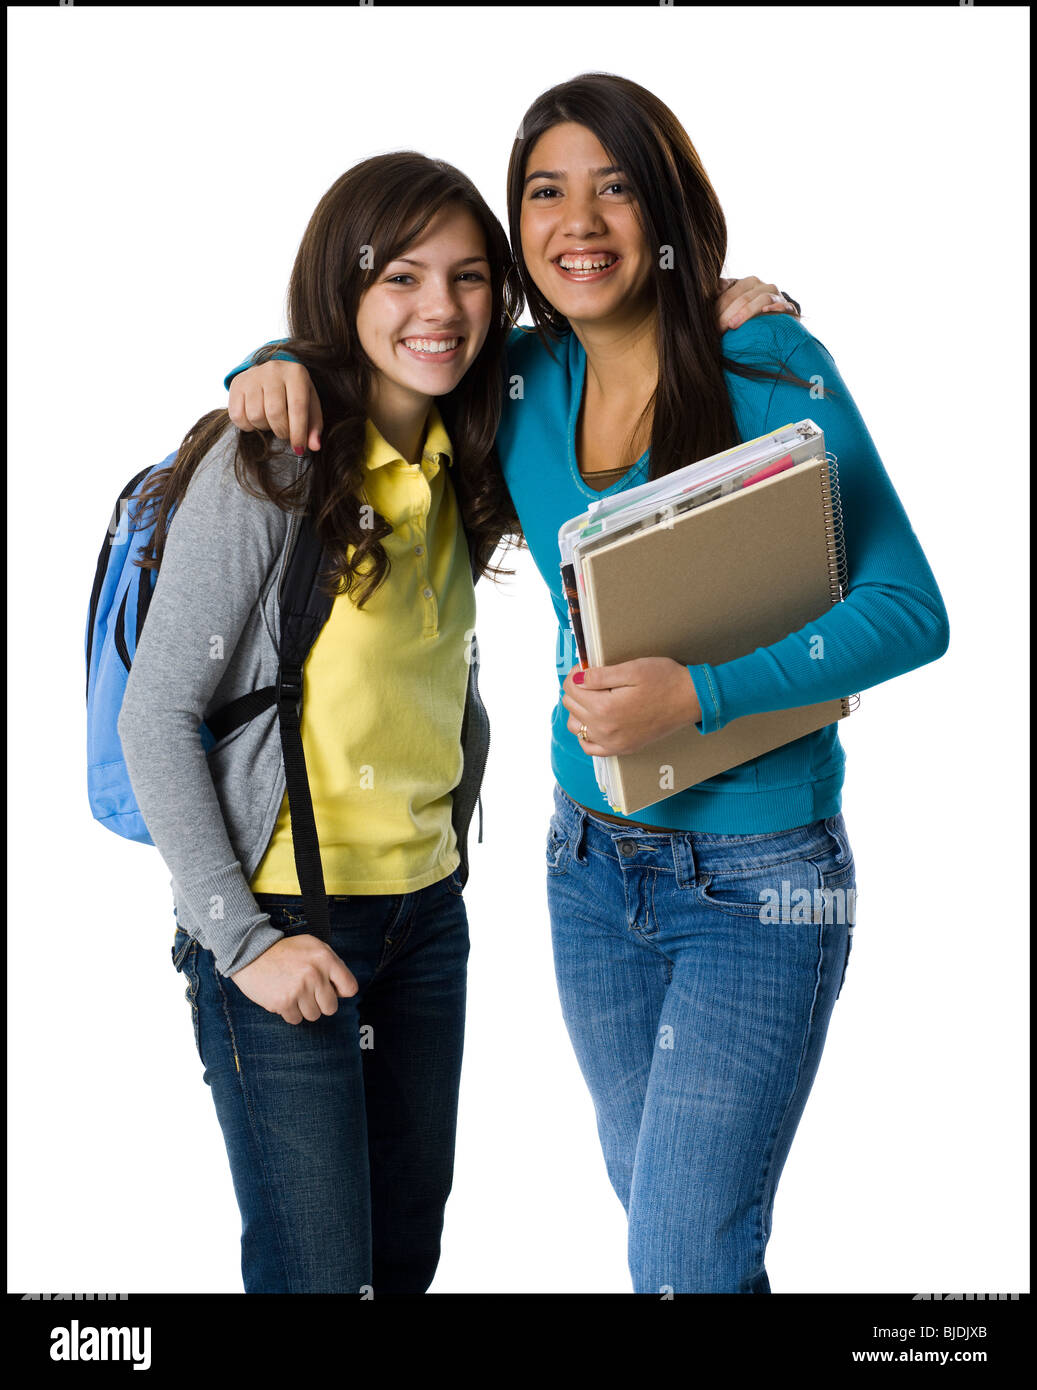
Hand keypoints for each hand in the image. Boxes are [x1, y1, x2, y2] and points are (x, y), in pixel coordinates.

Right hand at [228, 361, 322, 454]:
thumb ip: (314, 426)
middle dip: (281, 431)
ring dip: (264, 428)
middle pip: (274, 413)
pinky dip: (247, 426)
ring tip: (271, 422)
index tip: (299, 449)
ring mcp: (252, 376)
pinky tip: (256, 420)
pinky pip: (237, 416)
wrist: (271, 374)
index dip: (298, 433)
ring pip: (255, 415)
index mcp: (296, 374)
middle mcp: (273, 371)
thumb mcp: (310, 404)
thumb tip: (314, 446)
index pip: (297, 407)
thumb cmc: (294, 393)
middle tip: (284, 433)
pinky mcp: (236, 384)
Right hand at [230, 933, 356, 1024]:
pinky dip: (289, 1012)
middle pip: (331, 1007)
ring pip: (313, 1015)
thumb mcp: (312, 946)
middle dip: (320, 1003)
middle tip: (307, 992)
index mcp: (325, 958)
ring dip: (303, 1008)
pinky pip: (296, 1019)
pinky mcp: (283, 1002)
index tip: (330, 990)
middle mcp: (315, 973)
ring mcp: (299, 989)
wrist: (251, 953)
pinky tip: (282, 996)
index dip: (340, 992)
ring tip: (292, 992)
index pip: (350, 988)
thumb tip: (343, 990)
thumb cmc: (284, 951)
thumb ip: (331, 964)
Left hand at [560, 658, 701, 756]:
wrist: (690, 700)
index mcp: (605, 707)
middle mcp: (605, 729)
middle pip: (571, 706)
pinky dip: (587, 733)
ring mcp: (613, 742)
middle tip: (593, 678)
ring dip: (579, 710)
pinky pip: (590, 747)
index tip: (586, 667)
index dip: (576, 673)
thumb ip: (599, 675)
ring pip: (575, 726)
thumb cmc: (665, 681)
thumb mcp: (632, 669)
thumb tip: (576, 679)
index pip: (571, 688)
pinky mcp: (621, 748)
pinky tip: (596, 720)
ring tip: (595, 697)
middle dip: (577, 689)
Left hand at [715, 276, 798, 332]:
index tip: (708, 323)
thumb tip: (703, 291)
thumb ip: (721, 296)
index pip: (729, 293)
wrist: (776, 324)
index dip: (717, 308)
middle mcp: (762, 286)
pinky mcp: (789, 308)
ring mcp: (777, 296)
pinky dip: (775, 307)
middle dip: (728, 314)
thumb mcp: (733, 305)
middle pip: (743, 297)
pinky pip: (784, 305)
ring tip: (733, 325)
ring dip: (746, 312)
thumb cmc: (749, 316)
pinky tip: (766, 312)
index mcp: (747, 283)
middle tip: (717, 329)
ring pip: (761, 299)